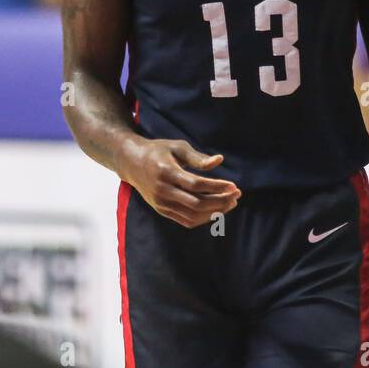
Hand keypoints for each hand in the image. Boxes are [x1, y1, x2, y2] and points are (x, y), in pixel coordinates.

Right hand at [114, 136, 239, 227]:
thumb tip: (219, 161)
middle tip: (237, 195)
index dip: (217, 187)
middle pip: (197, 203)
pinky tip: (217, 210)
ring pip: (193, 215)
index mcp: (166, 172)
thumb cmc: (158, 151)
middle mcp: (162, 191)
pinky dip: (204, 218)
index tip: (233, 186)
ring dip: (215, 212)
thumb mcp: (177, 147)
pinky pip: (186, 220)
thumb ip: (198, 157)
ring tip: (231, 203)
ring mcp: (161, 203)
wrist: (131, 162)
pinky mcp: (161, 210)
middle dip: (220, 201)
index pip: (196, 185)